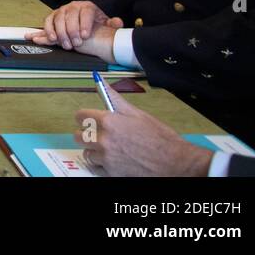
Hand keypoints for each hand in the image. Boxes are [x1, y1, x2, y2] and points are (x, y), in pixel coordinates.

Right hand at [29, 0, 122, 50]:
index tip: (85, 36)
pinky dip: (48, 30)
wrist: (86, 22)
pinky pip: (48, 21)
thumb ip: (112, 24)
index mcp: (87, 6)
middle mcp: (73, 6)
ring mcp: (62, 10)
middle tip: (76, 43)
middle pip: (70, 15)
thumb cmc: (95, 24)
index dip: (84, 24)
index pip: (85, 12)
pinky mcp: (53, 17)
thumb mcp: (106, 24)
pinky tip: (52, 39)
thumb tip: (117, 22)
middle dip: (72, 31)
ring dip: (60, 32)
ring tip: (66, 44)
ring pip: (58, 18)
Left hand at [75, 86, 211, 176]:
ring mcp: (107, 158)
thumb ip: (114, 98)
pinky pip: (96, 167)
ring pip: (87, 152)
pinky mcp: (111, 173)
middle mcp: (104, 140)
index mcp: (109, 122)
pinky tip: (113, 159)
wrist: (175, 163)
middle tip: (100, 134)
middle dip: (87, 134)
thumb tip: (99, 81)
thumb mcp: (137, 114)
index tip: (91, 119)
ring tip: (110, 148)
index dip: (85, 117)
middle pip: (79, 136)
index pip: (80, 116)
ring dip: (95, 150)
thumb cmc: (159, 137)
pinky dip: (101, 164)